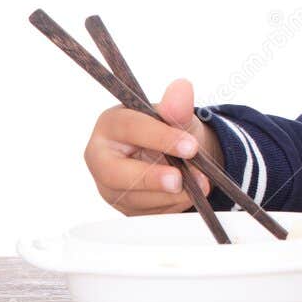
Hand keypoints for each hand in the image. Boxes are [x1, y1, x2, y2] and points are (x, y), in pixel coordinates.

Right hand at [83, 78, 221, 215]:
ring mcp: (109, 185)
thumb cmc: (170, 131)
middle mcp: (101, 157)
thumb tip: (182, 88)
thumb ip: (177, 107)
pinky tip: (187, 195)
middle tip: (180, 180)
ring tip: (200, 185)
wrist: (180, 155)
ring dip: (170, 196)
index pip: (129, 129)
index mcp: (111, 125)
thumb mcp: (178, 117)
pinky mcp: (123, 207)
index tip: (190, 147)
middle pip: (115, 173)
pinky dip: (170, 206)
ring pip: (133, 198)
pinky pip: (145, 213)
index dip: (160, 138)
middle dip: (151, 178)